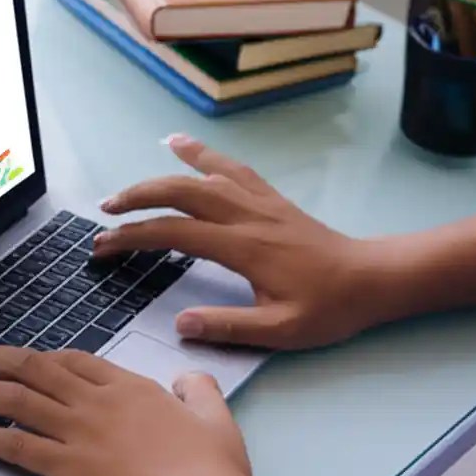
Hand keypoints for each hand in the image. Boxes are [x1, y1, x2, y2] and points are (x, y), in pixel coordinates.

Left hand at [0, 347, 258, 475]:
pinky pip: (15, 445)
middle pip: (35, 368)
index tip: (22, 360)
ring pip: (16, 400)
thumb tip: (189, 378)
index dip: (42, 357)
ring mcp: (80, 431)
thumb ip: (198, 389)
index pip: (75, 360)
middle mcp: (99, 401)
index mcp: (131, 387)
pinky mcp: (67, 467)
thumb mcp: (214, 415)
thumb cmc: (213, 468)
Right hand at [94, 133, 374, 349]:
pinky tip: (180, 144)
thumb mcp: (282, 331)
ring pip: (202, 175)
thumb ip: (230, 327)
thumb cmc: (329, 308)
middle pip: (181, 193)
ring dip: (160, 176)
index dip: (135, 237)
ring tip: (127, 187)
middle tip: (104, 215)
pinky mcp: (271, 199)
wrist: (371, 279)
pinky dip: (201, 153)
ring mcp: (260, 202)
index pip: (176, 233)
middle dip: (137, 199)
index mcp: (244, 247)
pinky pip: (231, 168)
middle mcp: (247, 215)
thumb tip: (181, 323)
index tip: (104, 247)